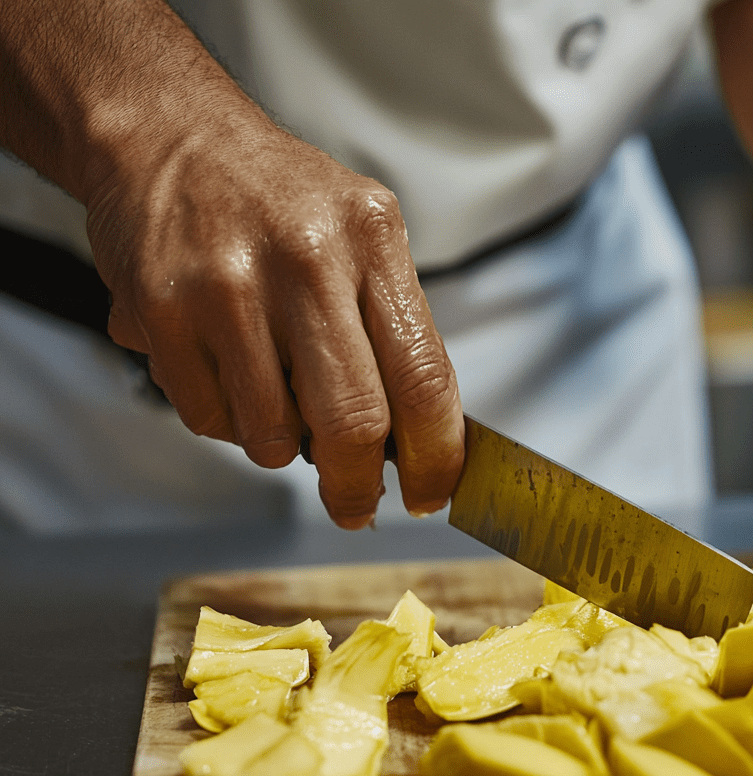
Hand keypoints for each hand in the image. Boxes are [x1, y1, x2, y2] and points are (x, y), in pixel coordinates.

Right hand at [85, 120, 464, 527]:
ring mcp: (228, 286)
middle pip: (355, 422)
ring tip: (276, 397)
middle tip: (356, 504)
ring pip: (273, 434)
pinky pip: (208, 418)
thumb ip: (395, 326)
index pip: (424, 376)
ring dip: (282, 445)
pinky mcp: (161, 311)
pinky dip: (226, 420)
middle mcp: (306, 258)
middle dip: (358, 485)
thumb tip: (424, 439)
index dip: (436, 455)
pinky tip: (225, 369)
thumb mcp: (364, 234)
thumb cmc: (280, 199)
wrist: (170, 138)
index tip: (433, 491)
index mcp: (371, 239)